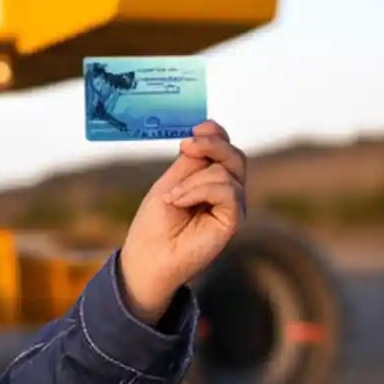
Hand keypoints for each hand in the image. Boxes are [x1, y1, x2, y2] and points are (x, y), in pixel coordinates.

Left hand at [118, 120, 246, 324]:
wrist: (148, 255)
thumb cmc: (156, 222)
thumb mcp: (171, 182)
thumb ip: (192, 161)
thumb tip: (207, 131)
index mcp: (209, 179)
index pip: (224, 148)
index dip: (215, 133)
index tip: (195, 128)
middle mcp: (226, 191)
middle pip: (234, 156)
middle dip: (212, 144)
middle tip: (186, 146)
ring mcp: (232, 206)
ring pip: (228, 171)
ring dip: (194, 179)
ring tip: (173, 197)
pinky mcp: (233, 220)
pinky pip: (228, 190)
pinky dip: (201, 190)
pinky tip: (180, 202)